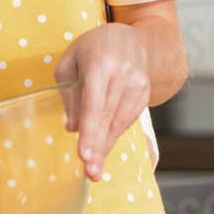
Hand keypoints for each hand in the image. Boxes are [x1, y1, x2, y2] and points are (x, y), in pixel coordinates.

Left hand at [53, 23, 149, 180]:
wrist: (139, 40)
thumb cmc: (96, 47)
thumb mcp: (72, 59)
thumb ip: (69, 92)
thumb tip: (72, 127)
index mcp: (100, 62)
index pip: (94, 102)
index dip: (89, 130)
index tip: (83, 153)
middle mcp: (123, 75)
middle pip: (107, 117)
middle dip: (97, 147)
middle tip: (89, 172)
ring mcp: (137, 86)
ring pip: (118, 123)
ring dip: (105, 147)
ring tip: (93, 170)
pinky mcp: (144, 96)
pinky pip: (126, 121)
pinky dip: (113, 137)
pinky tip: (102, 150)